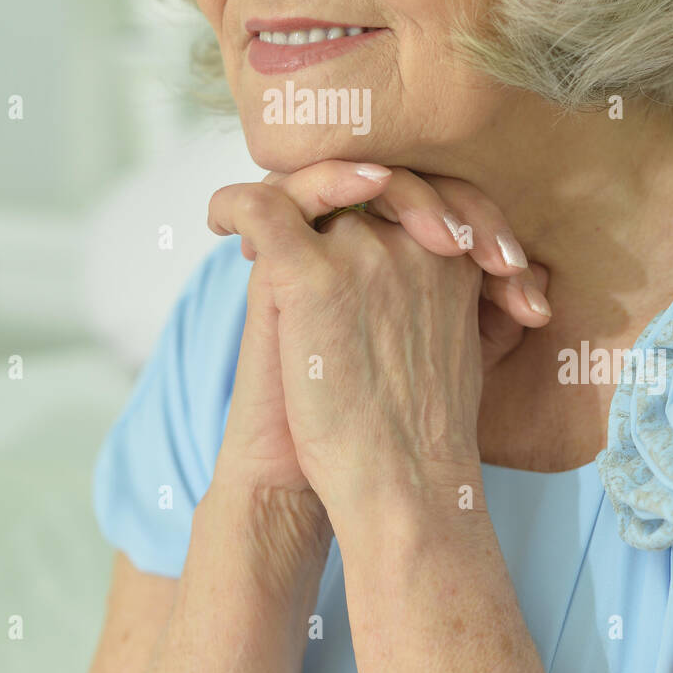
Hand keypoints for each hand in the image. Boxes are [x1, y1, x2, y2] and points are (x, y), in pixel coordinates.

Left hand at [209, 165, 550, 520]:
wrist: (401, 490)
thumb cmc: (421, 435)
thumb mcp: (455, 348)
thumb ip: (433, 298)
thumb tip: (400, 277)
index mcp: (454, 260)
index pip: (415, 191)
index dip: (380, 196)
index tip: (350, 218)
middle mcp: (417, 243)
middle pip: (362, 182)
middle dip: (330, 191)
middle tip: (295, 221)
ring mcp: (366, 255)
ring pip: (310, 189)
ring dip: (279, 202)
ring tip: (253, 231)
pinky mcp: (312, 278)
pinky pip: (261, 208)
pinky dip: (232, 206)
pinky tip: (217, 221)